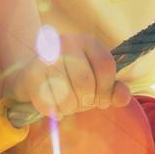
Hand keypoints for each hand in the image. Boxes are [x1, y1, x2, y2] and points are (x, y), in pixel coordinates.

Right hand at [7, 32, 130, 116]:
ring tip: (67, 104)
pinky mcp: (30, 75)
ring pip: (66, 95)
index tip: (101, 99)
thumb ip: (113, 90)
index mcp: (88, 42)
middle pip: (85, 82)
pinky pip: (48, 103)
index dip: (106, 89)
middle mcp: (66, 43)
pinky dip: (54, 111)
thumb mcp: (96, 82)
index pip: (105, 66)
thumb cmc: (70, 79)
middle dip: (86, 101)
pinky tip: (53, 106)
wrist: (31, 75)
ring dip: (70, 107)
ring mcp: (46, 57)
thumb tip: (124, 98)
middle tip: (82, 103)